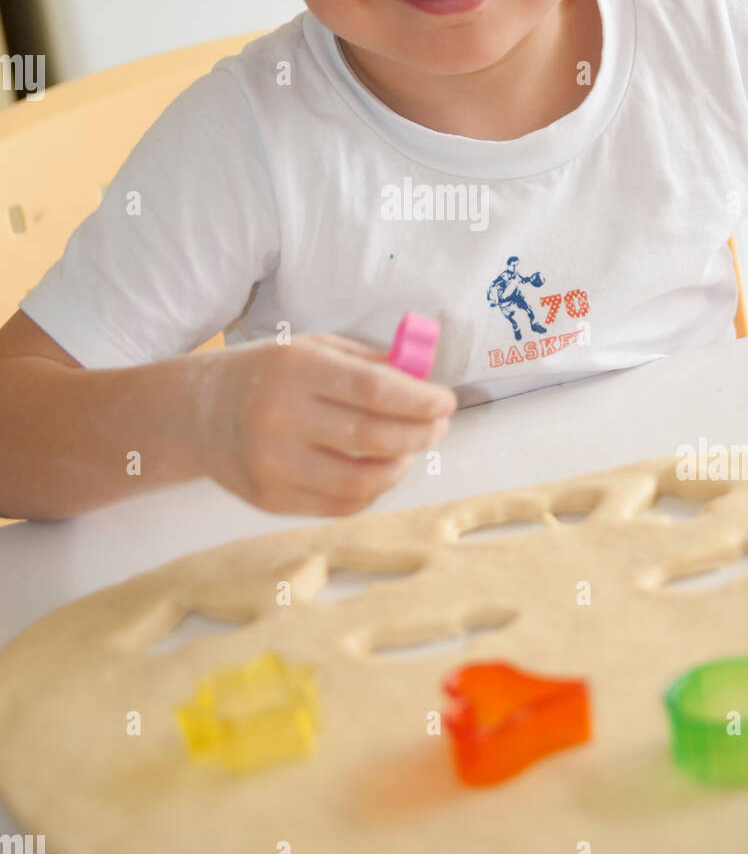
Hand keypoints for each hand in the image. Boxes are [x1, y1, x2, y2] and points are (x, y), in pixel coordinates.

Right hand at [198, 332, 457, 515]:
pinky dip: (371, 491)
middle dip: (419, 434)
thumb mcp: (312, 348)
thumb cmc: (267, 374)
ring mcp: (272, 464)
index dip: (419, 401)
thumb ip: (368, 364)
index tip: (447, 402)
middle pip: (371, 438)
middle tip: (438, 426)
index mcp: (295, 369)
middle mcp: (279, 417)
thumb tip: (424, 384)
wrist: (196, 413)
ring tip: (409, 450)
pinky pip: (338, 505)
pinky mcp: (269, 499)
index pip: (374, 391)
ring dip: (399, 467)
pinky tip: (379, 471)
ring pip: (359, 482)